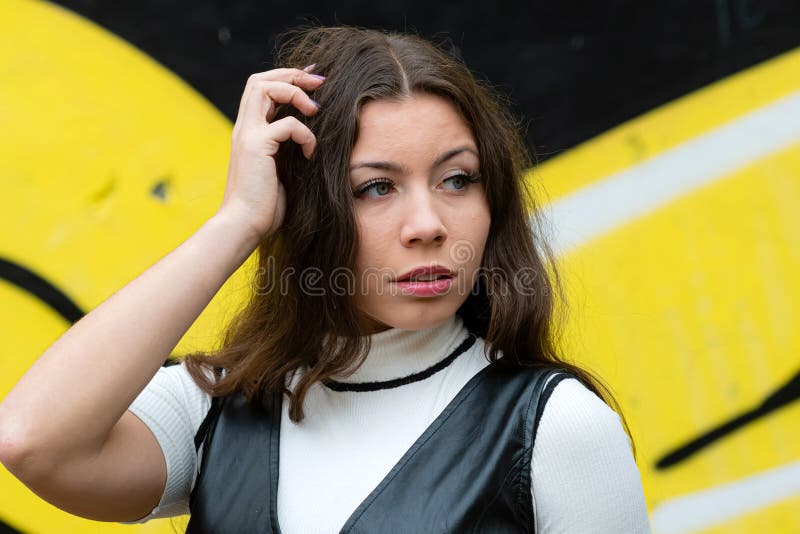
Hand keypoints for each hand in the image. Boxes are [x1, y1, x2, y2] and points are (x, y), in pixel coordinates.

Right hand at [216, 65, 323, 241]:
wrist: (244, 225)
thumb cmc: (264, 206)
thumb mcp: (280, 170)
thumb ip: (287, 151)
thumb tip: (313, 141)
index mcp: (248, 132)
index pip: (260, 88)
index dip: (286, 78)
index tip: (312, 80)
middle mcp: (244, 128)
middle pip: (259, 80)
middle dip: (292, 74)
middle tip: (319, 82)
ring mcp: (247, 135)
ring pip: (264, 88)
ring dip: (295, 92)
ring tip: (315, 109)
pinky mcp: (256, 147)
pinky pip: (286, 124)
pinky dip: (305, 133)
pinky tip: (311, 152)